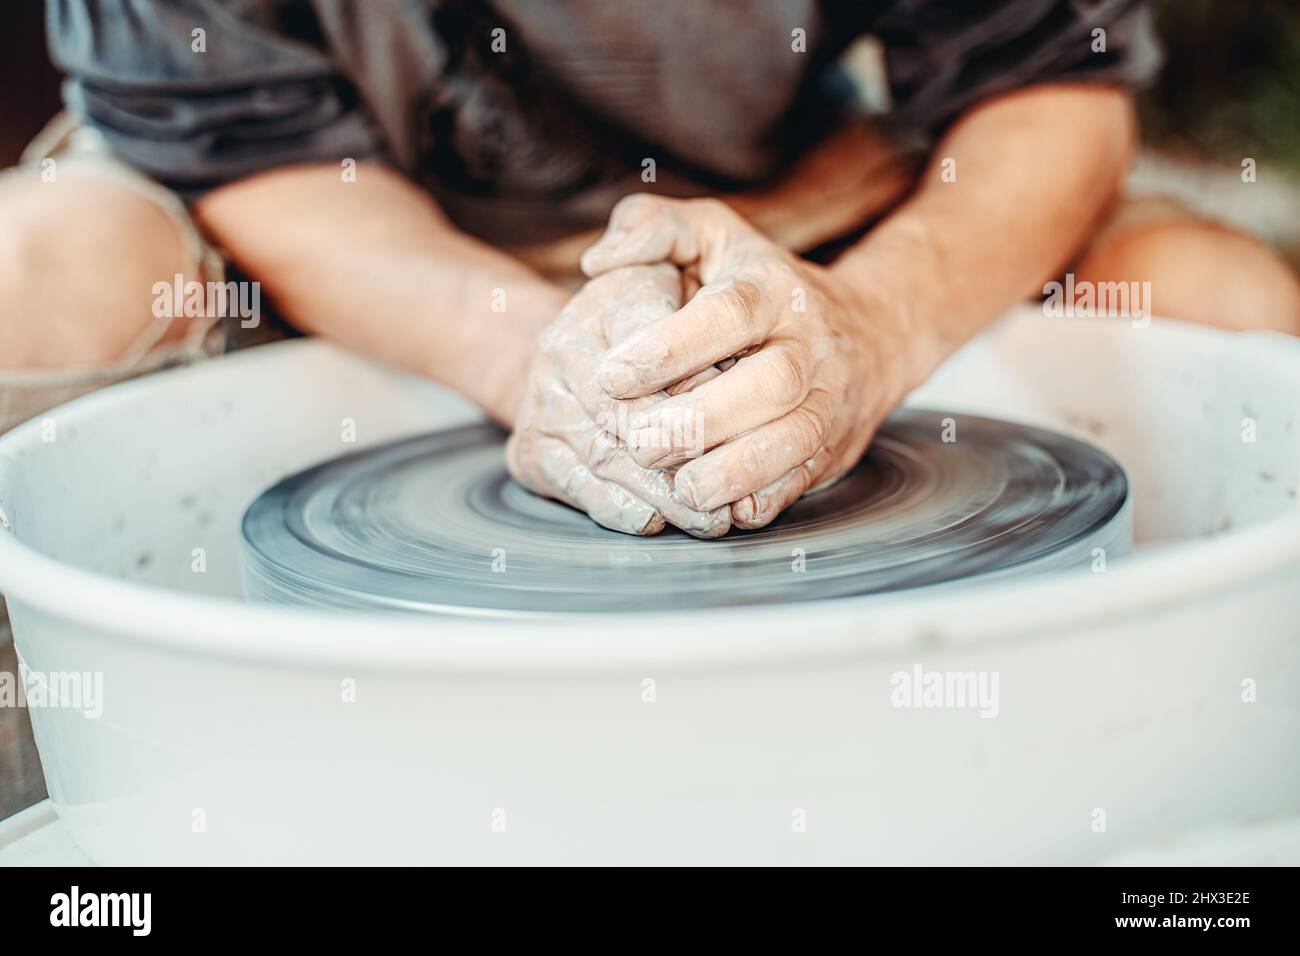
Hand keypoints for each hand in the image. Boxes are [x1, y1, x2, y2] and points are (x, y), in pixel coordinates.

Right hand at [505, 264, 732, 536]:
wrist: (583, 349)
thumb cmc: (658, 300)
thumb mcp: (671, 246)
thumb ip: (655, 230)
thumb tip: (607, 255)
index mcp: (602, 300)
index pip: (647, 346)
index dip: (689, 378)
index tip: (734, 401)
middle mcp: (559, 351)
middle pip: (624, 411)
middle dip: (679, 448)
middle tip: (732, 478)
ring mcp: (541, 406)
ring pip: (604, 455)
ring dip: (657, 492)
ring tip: (709, 516)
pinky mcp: (531, 455)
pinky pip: (576, 487)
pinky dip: (616, 509)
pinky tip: (652, 521)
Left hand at [580, 194, 926, 528]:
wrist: (872, 334)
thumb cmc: (762, 281)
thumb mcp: (712, 233)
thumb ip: (652, 228)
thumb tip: (597, 261)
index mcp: (773, 289)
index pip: (728, 313)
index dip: (672, 345)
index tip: (612, 375)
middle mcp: (809, 346)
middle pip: (769, 384)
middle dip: (701, 420)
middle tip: (639, 442)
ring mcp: (827, 401)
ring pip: (795, 439)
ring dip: (737, 471)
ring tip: (682, 491)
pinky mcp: (831, 448)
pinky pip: (805, 478)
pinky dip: (768, 500)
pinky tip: (727, 514)